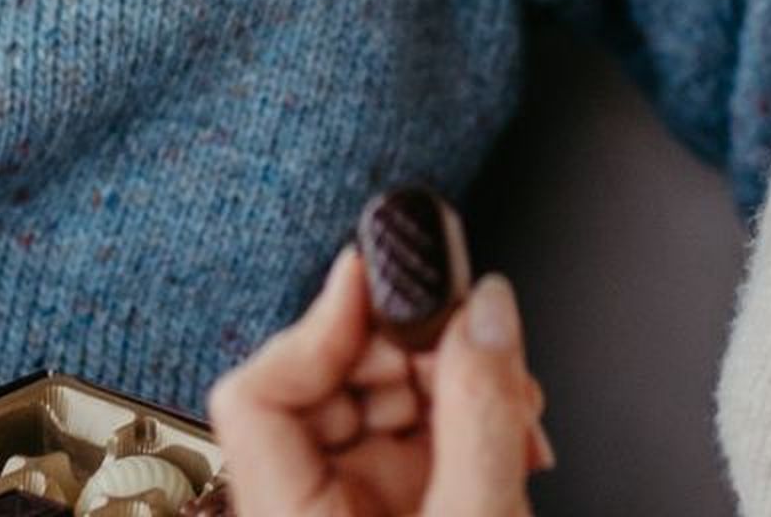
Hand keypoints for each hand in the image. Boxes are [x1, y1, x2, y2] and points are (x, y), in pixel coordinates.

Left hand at [208, 245, 550, 516]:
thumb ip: (481, 417)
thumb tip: (486, 313)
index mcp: (292, 514)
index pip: (258, 392)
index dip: (318, 322)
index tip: (377, 277)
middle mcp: (311, 506)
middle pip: (331, 379)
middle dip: (415, 348)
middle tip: (479, 343)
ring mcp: (356, 507)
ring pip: (383, 401)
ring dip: (454, 381)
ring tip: (513, 399)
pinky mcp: (402, 509)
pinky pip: (419, 437)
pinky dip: (468, 419)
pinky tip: (512, 430)